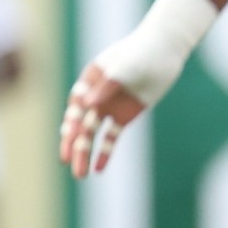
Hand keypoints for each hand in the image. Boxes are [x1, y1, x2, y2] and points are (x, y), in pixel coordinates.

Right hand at [59, 61, 148, 177]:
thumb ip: (105, 87)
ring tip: (80, 175)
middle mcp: (94, 97)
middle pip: (79, 124)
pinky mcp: (125, 117)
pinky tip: (99, 170)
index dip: (71, 120)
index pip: (75, 105)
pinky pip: (111, 138)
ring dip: (85, 153)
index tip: (70, 133)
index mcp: (87, 82)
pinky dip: (105, 153)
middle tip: (65, 161)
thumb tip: (85, 104)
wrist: (163, 52)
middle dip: (72, 144)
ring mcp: (109, 108)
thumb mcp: (122, 68)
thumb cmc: (139, 54)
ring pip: (92, 135)